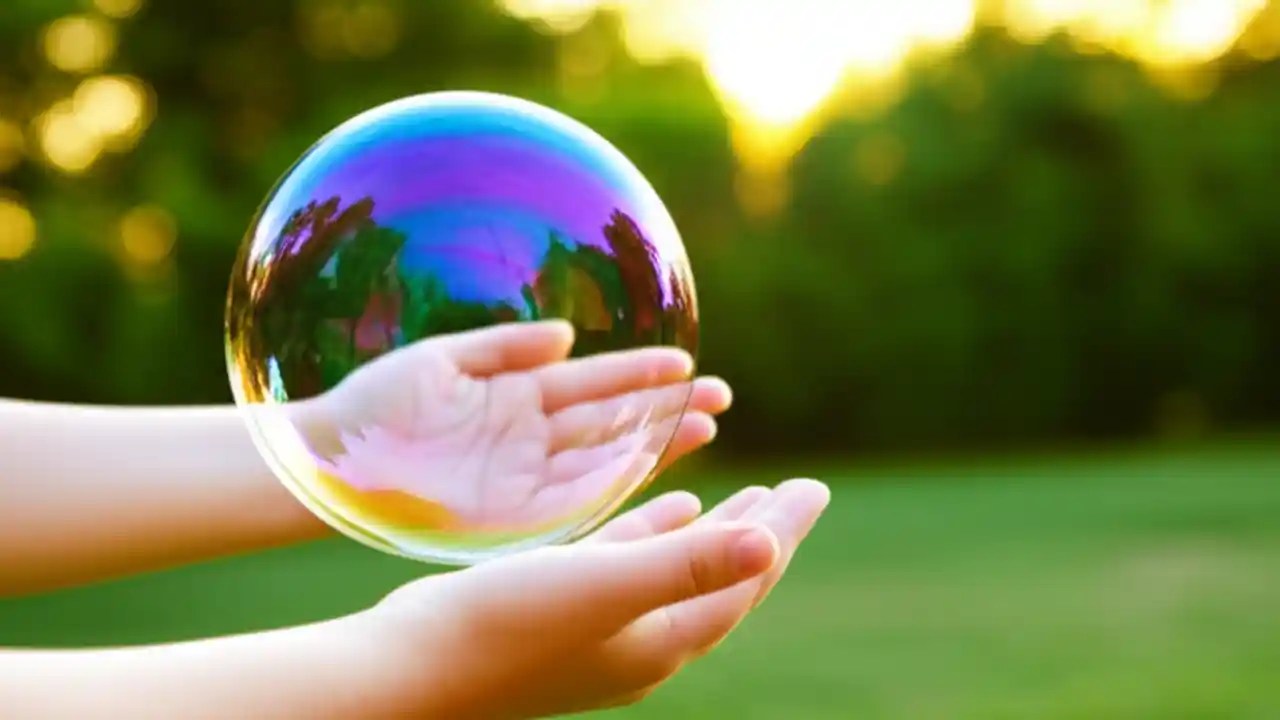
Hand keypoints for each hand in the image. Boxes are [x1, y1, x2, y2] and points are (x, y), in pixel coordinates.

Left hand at [304, 321, 729, 530]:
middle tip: (722, 397)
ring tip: (707, 425)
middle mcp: (532, 439)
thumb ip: (505, 347)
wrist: (328, 461)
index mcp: (517, 398)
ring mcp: (526, 477)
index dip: (639, 374)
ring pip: (606, 458)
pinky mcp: (514, 513)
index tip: (685, 364)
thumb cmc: (375, 407)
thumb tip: (567, 335)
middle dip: (665, 409)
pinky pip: (578, 497)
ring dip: (656, 444)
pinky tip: (655, 465)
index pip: (591, 384)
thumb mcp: (442, 360)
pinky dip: (618, 482)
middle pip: (612, 421)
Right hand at [361, 478, 830, 718]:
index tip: (816, 487)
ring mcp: (603, 634)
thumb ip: (687, 564)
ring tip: (748, 498)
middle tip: (798, 492)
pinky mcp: (565, 618)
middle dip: (762, 534)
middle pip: (723, 581)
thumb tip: (772, 544)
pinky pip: (632, 569)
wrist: (413, 669)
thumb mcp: (604, 586)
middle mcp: (642, 644)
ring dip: (715, 535)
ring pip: (679, 574)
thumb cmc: (507, 624)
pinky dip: (657, 537)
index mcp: (662, 639)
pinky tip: (668, 508)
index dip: (782, 533)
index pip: (744, 580)